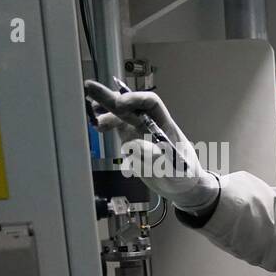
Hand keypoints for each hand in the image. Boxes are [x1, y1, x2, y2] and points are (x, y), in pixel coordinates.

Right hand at [84, 80, 219, 212]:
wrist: (182, 186)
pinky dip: (105, 124)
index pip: (151, 103)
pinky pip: (115, 128)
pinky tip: (97, 126)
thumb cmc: (185, 176)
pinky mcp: (129, 141)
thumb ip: (160, 160)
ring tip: (94, 120)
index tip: (120, 103)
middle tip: (90, 88)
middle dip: (110, 97)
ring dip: (105, 113)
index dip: (135, 99)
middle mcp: (150, 124)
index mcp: (165, 125)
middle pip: (129, 106)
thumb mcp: (176, 171)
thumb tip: (138, 147)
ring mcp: (138, 132)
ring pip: (119, 115)